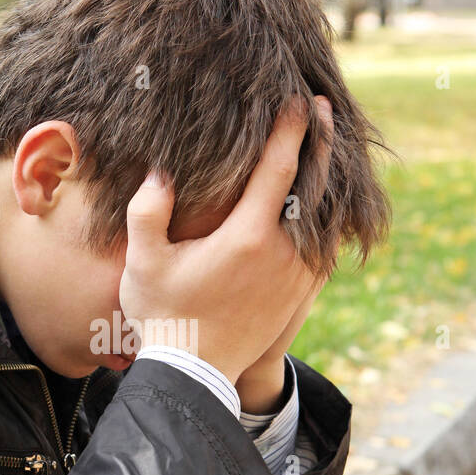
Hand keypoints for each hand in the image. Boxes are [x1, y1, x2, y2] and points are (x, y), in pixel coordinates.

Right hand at [120, 95, 333, 385]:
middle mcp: (281, 252)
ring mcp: (296, 275)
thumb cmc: (163, 316)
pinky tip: (329, 204)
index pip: (278, 168)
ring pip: (326, 215)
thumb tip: (161, 171)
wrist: (193, 375)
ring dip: (329, 178)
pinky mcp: (300, 294)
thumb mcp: (143, 262)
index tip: (299, 99)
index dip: (291, 129)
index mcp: (246, 236)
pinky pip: (326, 245)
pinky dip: (332, 217)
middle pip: (314, 184)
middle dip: (321, 142)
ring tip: (329, 149)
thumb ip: (147, 211)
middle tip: (326, 109)